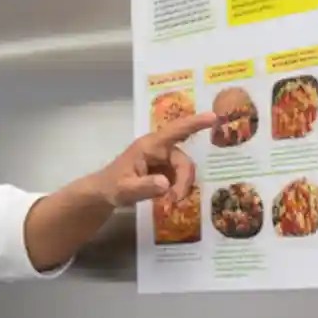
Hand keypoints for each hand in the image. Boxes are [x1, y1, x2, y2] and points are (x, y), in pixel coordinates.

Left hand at [93, 112, 218, 206]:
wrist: (104, 193)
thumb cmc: (111, 186)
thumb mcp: (125, 190)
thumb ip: (144, 187)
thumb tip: (166, 184)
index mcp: (149, 146)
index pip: (175, 131)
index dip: (194, 123)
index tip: (213, 116)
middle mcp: (159, 149)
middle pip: (184, 161)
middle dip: (184, 181)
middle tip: (175, 200)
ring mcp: (163, 159)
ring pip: (184, 171)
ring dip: (181, 187)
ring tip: (169, 201)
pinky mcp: (164, 169)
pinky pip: (179, 177)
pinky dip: (177, 189)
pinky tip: (168, 199)